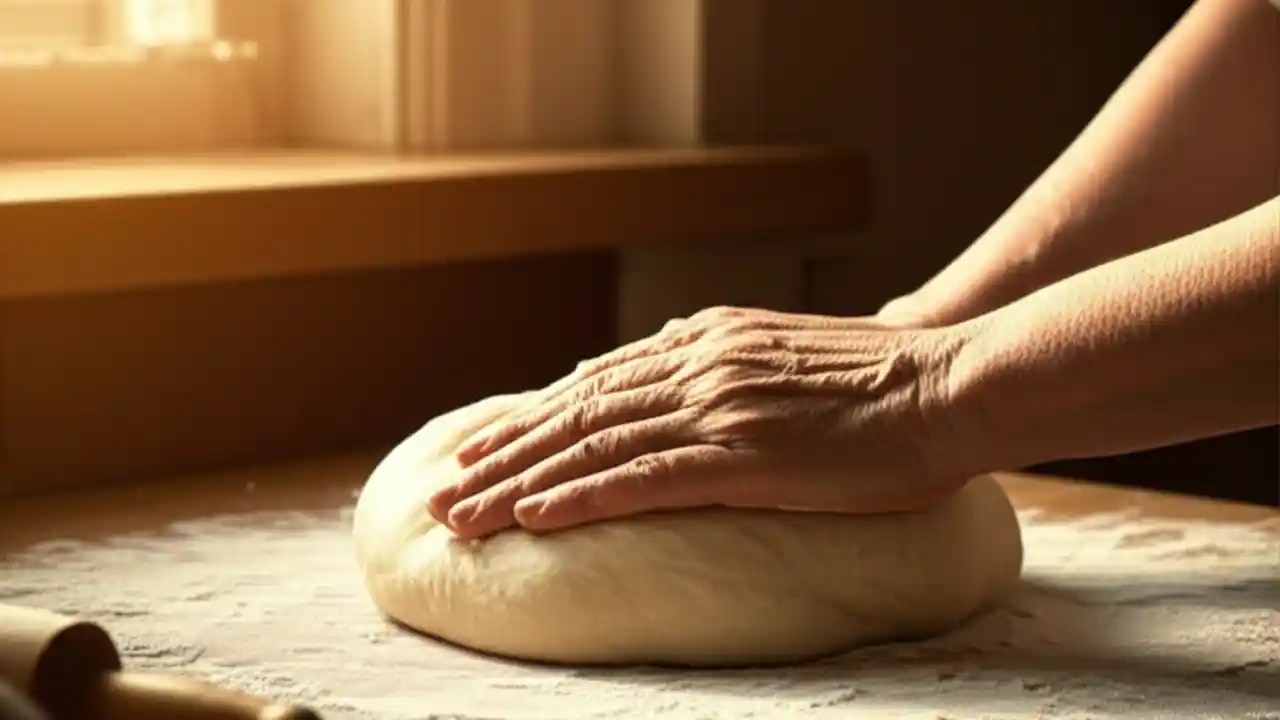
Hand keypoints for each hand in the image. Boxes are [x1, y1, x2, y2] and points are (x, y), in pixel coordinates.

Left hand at [428, 306, 966, 537]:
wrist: (952, 383)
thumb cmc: (884, 380)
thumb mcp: (787, 352)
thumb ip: (723, 358)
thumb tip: (670, 362)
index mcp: (707, 340)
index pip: (596, 381)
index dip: (531, 415)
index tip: (484, 441)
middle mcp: (697, 365)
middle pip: (575, 413)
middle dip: (501, 451)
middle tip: (445, 484)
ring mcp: (716, 409)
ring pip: (590, 447)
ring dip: (516, 483)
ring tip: (461, 513)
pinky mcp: (742, 455)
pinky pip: (641, 480)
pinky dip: (578, 498)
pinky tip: (532, 519)